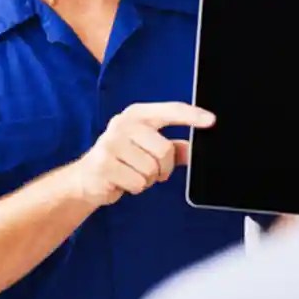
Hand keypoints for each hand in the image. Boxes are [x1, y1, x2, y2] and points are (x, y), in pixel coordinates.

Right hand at [69, 102, 214, 206]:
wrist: (86, 179)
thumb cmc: (121, 161)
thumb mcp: (147, 149)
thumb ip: (173, 148)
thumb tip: (194, 150)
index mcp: (136, 115)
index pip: (170, 111)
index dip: (192, 116)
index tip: (211, 120)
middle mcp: (122, 124)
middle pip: (164, 150)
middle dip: (162, 168)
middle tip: (149, 170)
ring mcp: (111, 143)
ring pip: (152, 169)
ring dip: (147, 179)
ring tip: (132, 174)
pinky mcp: (104, 164)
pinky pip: (138, 182)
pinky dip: (136, 187)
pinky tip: (123, 181)